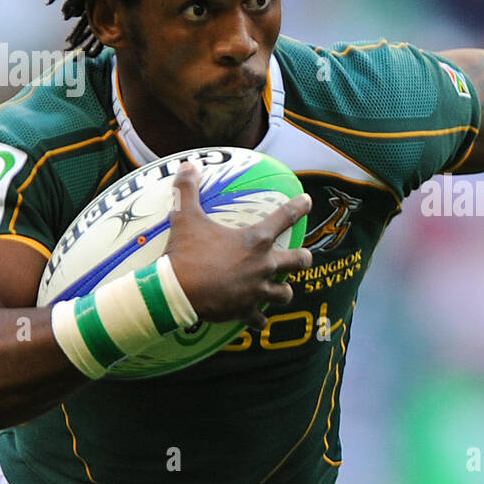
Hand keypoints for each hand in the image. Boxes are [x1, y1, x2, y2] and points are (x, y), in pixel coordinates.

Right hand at [165, 161, 313, 329]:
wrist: (176, 292)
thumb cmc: (185, 253)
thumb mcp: (186, 218)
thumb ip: (188, 190)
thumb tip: (187, 164)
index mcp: (256, 240)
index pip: (285, 217)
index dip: (299, 206)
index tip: (307, 201)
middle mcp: (265, 265)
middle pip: (300, 261)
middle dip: (303, 258)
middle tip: (302, 257)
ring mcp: (258, 291)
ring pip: (285, 293)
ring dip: (283, 290)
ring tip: (278, 289)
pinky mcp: (246, 311)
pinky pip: (260, 319)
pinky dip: (258, 319)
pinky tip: (256, 318)